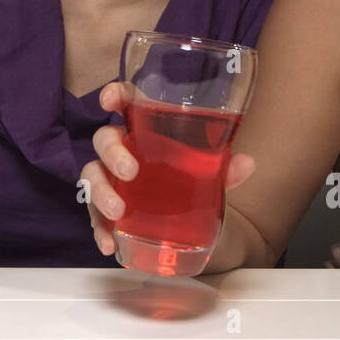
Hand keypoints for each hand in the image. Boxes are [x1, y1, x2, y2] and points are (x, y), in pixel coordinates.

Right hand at [81, 81, 256, 255]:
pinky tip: (108, 244)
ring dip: (100, 192)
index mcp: (145, 131)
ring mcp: (113, 182)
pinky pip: (96, 218)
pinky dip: (99, 230)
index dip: (114, 95)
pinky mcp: (109, 213)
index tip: (108, 100)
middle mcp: (124, 151)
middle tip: (129, 171)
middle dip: (112, 153)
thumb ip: (224, 168)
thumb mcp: (209, 174)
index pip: (125, 104)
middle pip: (105, 141)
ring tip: (118, 211)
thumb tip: (247, 163)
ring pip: (92, 177)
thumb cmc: (190, 182)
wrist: (193, 224)